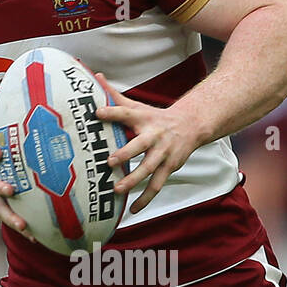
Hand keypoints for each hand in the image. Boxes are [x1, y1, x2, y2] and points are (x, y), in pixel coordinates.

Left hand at [94, 75, 201, 216]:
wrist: (191, 126)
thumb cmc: (156, 118)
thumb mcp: (138, 106)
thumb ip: (115, 96)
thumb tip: (96, 76)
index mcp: (144, 119)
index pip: (126, 112)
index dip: (112, 111)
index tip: (97, 111)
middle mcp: (154, 136)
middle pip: (139, 146)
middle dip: (126, 154)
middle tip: (110, 162)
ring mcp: (163, 154)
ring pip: (149, 169)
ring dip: (134, 180)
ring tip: (118, 190)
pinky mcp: (168, 168)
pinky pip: (156, 186)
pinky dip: (145, 200)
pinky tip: (133, 210)